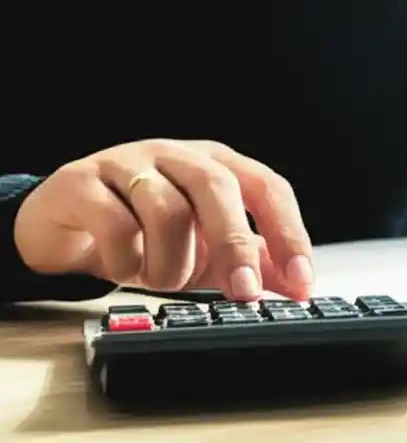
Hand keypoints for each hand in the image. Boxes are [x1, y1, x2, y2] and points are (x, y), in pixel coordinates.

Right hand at [14, 139, 313, 300]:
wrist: (62, 226)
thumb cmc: (143, 232)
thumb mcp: (204, 251)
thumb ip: (249, 264)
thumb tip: (296, 286)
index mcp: (217, 164)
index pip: (267, 187)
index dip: (289, 232)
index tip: (302, 279)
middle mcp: (178, 154)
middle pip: (218, 187)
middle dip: (235, 245)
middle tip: (242, 292)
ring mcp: (128, 162)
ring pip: (167, 210)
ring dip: (171, 262)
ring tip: (162, 280)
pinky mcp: (82, 181)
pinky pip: (115, 223)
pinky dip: (124, 259)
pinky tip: (121, 268)